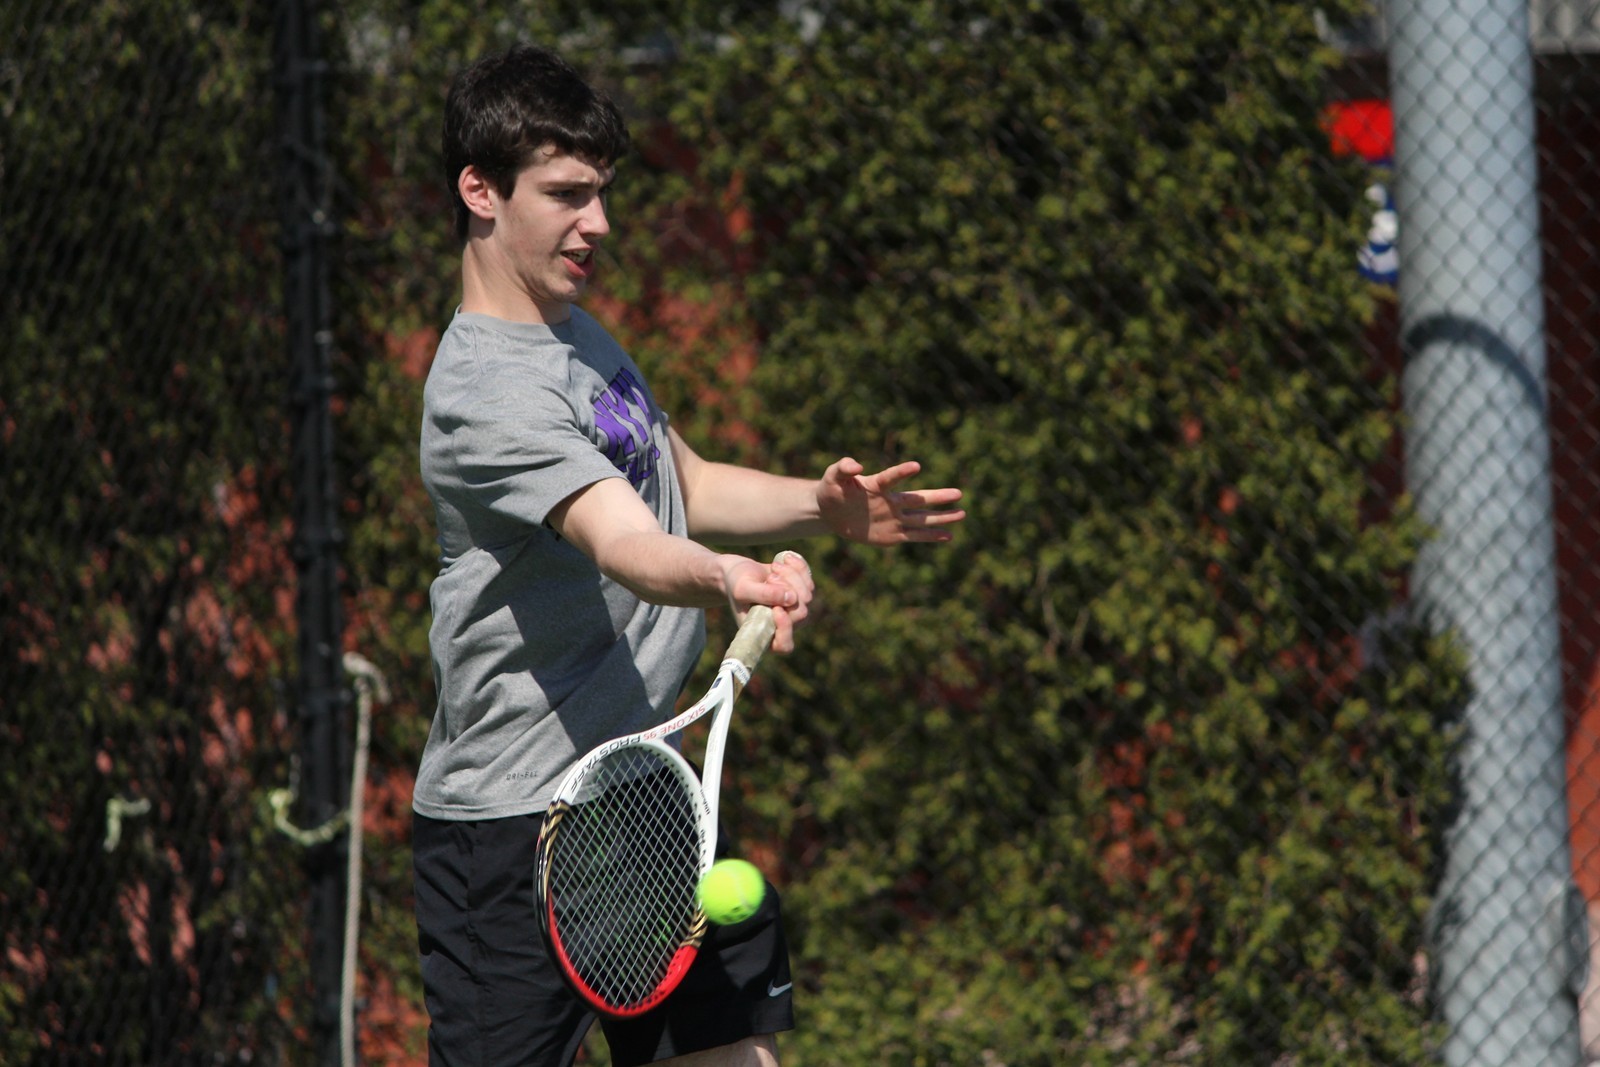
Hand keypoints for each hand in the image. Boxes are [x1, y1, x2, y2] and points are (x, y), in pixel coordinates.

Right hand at [718, 550, 814, 652]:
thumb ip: (763, 595)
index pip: (784, 644)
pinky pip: (809, 579)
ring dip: (791, 576)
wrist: (738, 570)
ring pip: (807, 594)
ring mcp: (794, 609)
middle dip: (787, 590)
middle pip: (801, 612)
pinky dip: (798, 566)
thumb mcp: (742, 589)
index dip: (785, 627)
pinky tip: (785, 559)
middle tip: (770, 578)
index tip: (777, 609)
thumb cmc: (735, 583)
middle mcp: (782, 625)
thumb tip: (791, 599)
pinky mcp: (801, 591)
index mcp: (765, 633)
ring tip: (773, 569)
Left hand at [817, 458, 965, 544]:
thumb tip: (856, 465)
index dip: (901, 472)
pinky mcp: (892, 535)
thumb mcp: (832, 477)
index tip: (916, 466)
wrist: (831, 513)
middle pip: (917, 499)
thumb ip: (842, 468)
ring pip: (921, 518)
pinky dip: (930, 536)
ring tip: (962, 514)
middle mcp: (890, 501)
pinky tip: (948, 536)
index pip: (891, 478)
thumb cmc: (832, 490)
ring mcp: (893, 518)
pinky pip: (914, 536)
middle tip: (959, 493)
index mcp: (876, 485)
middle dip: (937, 497)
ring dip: (941, 517)